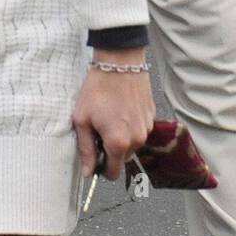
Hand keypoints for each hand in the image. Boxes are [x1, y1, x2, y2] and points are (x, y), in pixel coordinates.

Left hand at [73, 50, 155, 179]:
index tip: (94, 156)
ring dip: (121, 136)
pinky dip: (130, 124)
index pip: (113, 173)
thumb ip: (86, 149)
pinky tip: (121, 108)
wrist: (119, 63)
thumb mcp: (82, 119)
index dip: (102, 168)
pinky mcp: (152, 116)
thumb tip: (87, 173)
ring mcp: (147, 128)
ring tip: (110, 114)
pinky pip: (139, 129)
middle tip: (99, 128)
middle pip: (123, 157)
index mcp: (118, 143)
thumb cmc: (98, 89)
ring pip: (132, 143)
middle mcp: (137, 140)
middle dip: (111, 149)